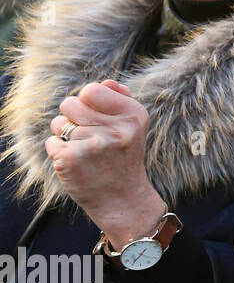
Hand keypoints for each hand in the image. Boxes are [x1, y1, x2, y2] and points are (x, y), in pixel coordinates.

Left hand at [46, 80, 165, 245]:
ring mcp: (93, 144)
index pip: (92, 90)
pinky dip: (59, 153)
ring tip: (84, 151)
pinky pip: (51, 142)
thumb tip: (106, 82)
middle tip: (88, 137)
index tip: (96, 118)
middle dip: (72, 118)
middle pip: (70, 103)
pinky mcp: (71, 159)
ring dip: (65, 136)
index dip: (88, 102)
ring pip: (58, 123)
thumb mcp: (133, 128)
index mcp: (133, 116)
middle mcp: (116, 129)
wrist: (123, 200)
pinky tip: (77, 164)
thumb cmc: (123, 159)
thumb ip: (121, 100)